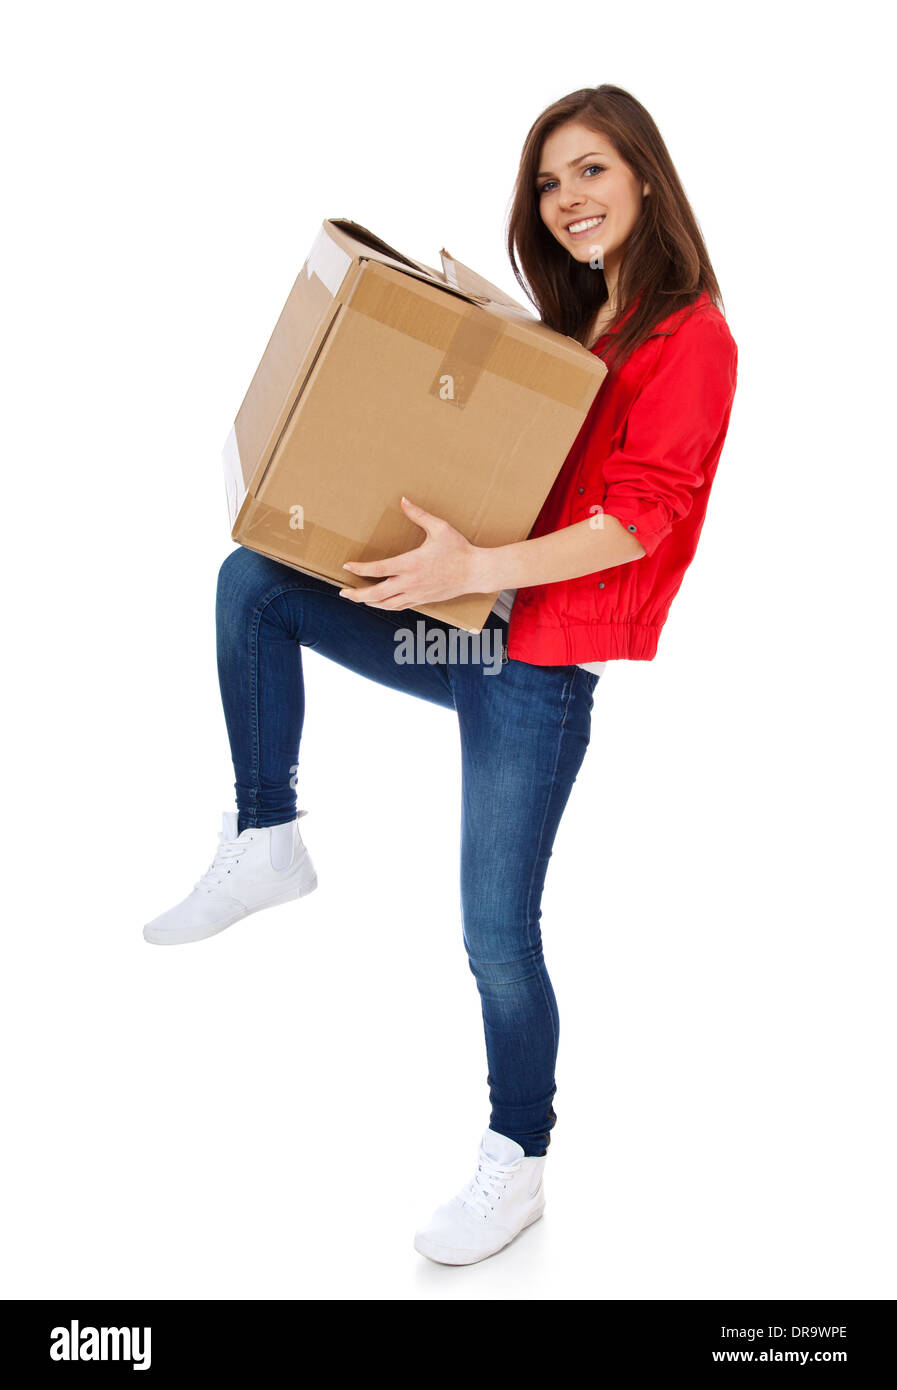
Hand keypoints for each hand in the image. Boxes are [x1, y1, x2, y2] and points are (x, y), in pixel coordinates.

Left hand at [338, 496, 481, 609]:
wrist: (476, 572)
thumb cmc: (459, 549)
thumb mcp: (440, 527)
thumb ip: (419, 514)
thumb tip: (403, 500)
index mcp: (411, 564)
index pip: (378, 569)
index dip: (360, 569)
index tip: (347, 566)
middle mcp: (410, 582)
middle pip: (376, 594)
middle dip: (357, 595)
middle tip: (343, 592)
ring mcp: (416, 593)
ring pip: (386, 604)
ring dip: (368, 602)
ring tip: (357, 598)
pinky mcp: (423, 600)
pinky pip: (399, 606)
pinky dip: (385, 606)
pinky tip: (379, 603)